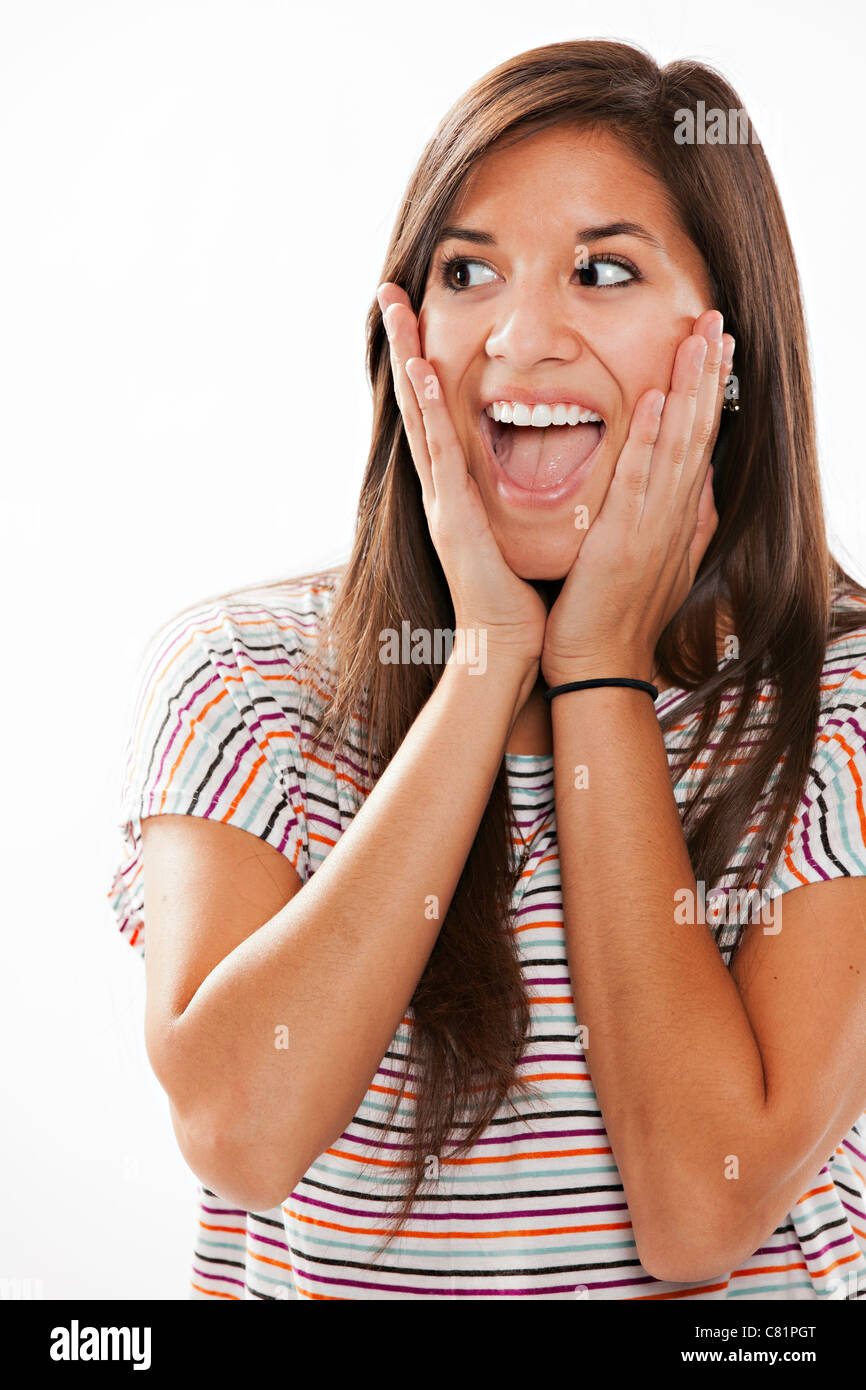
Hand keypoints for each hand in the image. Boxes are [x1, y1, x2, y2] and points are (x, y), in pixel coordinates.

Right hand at [377, 282, 547, 685]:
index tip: (421, 318)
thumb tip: (550, 460)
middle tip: (388, 292)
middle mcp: (442, 488)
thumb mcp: (519, 531)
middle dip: (403, 347)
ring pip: (420, 418)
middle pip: (418, 404)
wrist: (508, 649)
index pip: (440, 413)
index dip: (427, 364)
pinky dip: (427, 413)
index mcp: (460, 489)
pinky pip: (441, 456)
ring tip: (393, 311)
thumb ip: (520, 496)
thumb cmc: (520, 597)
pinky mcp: (452, 519)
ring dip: (405, 360)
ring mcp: (441, 501)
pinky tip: (421, 373)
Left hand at [541, 310, 729, 687]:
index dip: (710, 392)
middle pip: (698, 433)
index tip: (719, 347)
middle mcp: (674, 517)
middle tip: (718, 321)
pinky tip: (652, 400)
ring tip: (699, 340)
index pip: (699, 442)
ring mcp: (653, 530)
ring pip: (677, 448)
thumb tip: (700, 483)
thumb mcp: (659, 564)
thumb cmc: (616, 619)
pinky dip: (646, 441)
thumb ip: (681, 522)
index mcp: (677, 518)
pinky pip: (637, 483)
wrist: (598, 668)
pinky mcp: (621, 543)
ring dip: (688, 391)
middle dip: (709, 376)